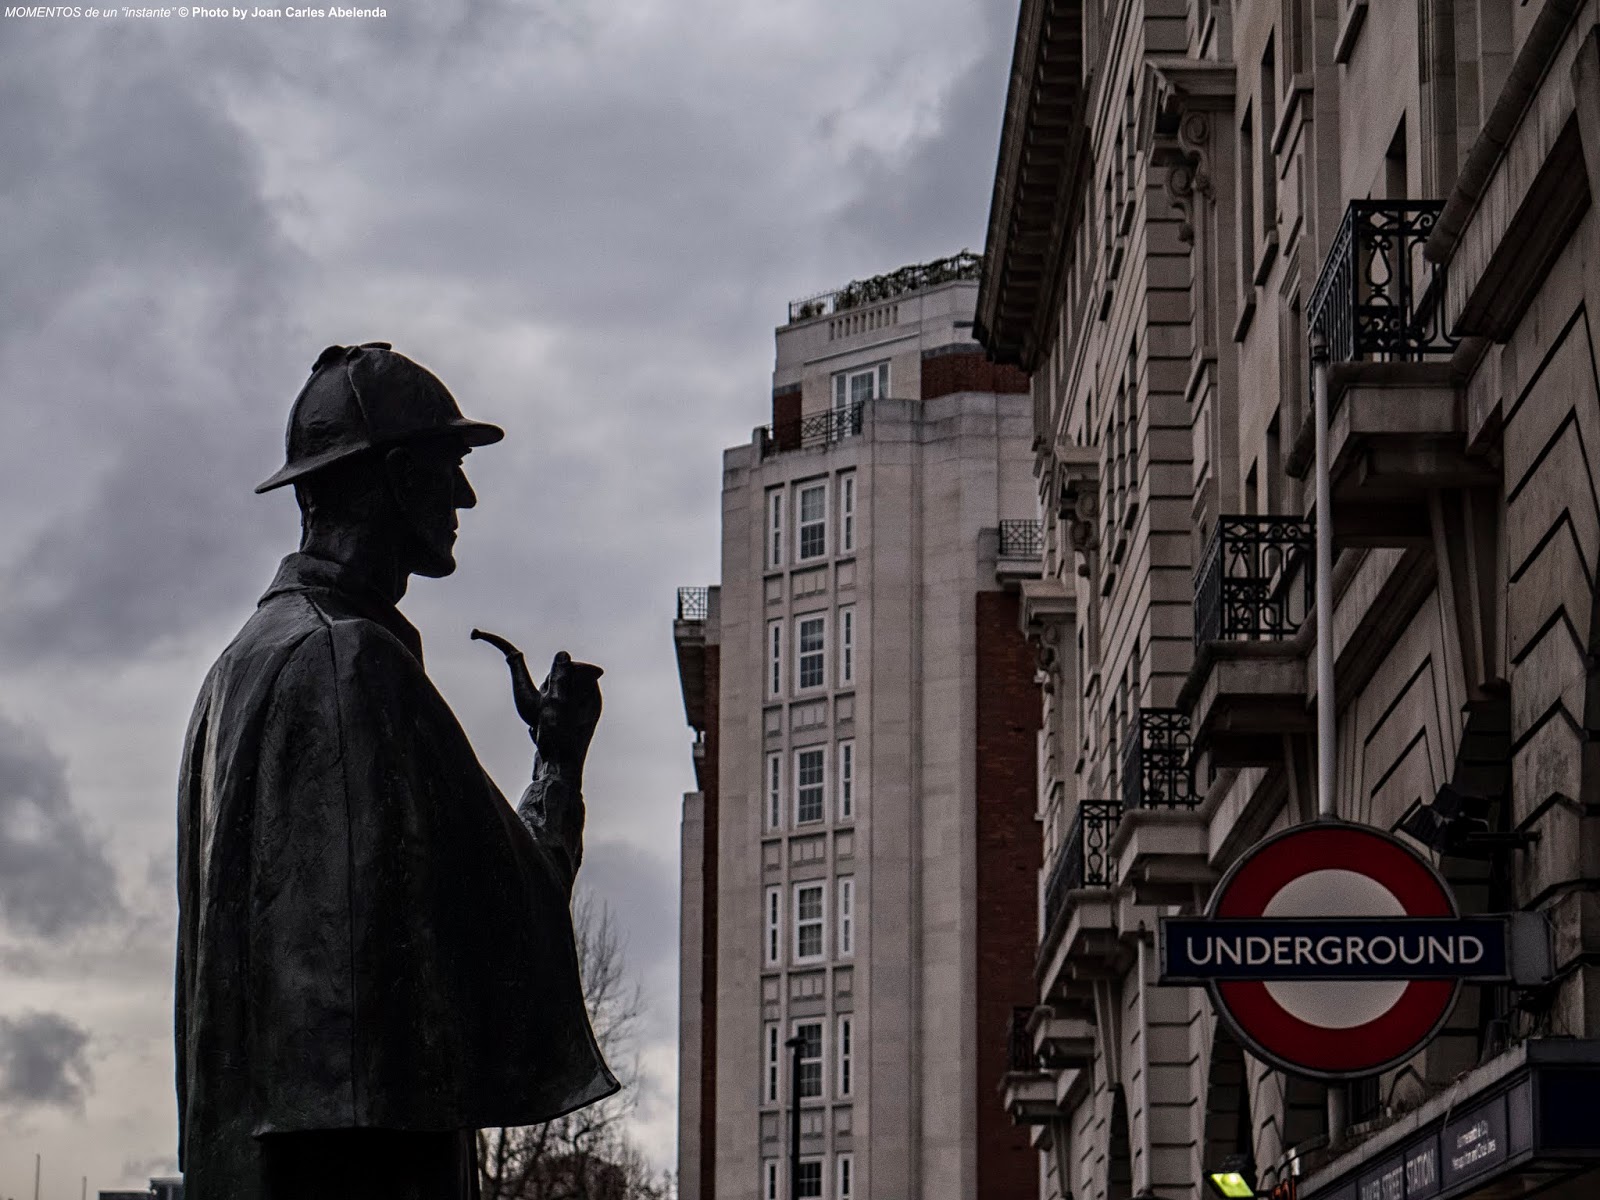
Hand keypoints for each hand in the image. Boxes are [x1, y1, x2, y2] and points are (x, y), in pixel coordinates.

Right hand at [535, 651, 602, 771]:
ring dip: (539, 710)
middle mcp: (588, 706)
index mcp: (592, 695)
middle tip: (544, 713)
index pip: (572, 668)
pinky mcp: (564, 731)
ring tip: (540, 726)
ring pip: (549, 701)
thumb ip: (561, 676)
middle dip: (545, 694)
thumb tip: (563, 653)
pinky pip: (546, 717)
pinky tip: (538, 735)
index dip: (555, 677)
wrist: (557, 775)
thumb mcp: (557, 701)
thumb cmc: (559, 738)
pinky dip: (539, 723)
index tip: (549, 694)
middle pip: (559, 684)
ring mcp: (576, 718)